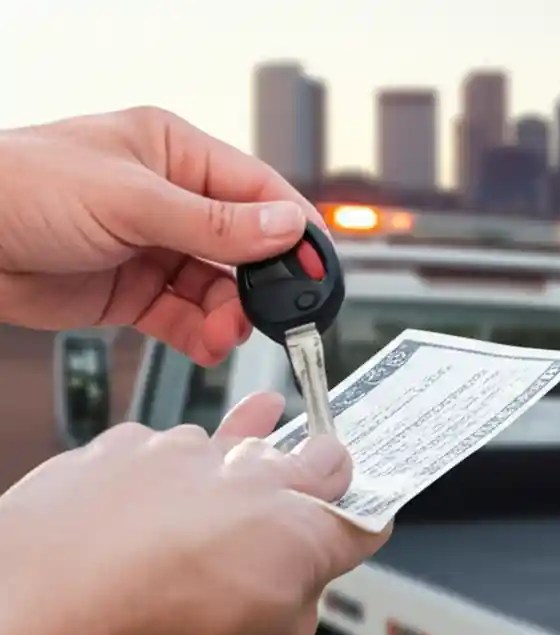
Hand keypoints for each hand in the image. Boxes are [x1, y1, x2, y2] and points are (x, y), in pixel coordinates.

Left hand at [0, 106, 326, 365]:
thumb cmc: (19, 186)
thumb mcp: (131, 200)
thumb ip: (214, 222)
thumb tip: (284, 227)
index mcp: (175, 153)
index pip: (256, 189)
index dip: (292, 229)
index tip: (318, 267)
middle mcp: (170, 198)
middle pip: (243, 246)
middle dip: (260, 283)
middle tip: (276, 314)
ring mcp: (151, 246)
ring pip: (216, 287)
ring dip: (229, 315)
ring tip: (226, 334)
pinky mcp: (131, 290)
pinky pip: (182, 315)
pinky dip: (199, 334)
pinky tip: (206, 345)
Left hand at [0, 393, 387, 634]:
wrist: (28, 606)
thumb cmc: (135, 627)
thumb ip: (302, 595)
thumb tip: (304, 579)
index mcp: (300, 526)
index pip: (366, 508)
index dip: (365, 518)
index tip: (355, 524)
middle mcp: (255, 473)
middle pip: (317, 458)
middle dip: (315, 479)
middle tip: (299, 504)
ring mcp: (191, 449)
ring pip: (235, 449)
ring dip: (230, 474)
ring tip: (203, 516)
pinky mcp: (132, 440)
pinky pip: (165, 448)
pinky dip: (164, 474)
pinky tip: (145, 513)